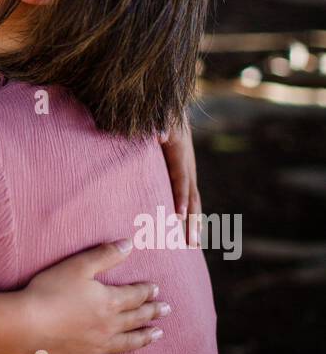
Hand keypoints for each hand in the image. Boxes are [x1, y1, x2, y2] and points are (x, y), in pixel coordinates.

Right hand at [20, 240, 169, 353]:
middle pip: (136, 319)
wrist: (27, 323)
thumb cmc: (50, 290)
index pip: (135, 296)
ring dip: (144, 338)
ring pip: (128, 343)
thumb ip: (105, 255)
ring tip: (156, 335)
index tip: (156, 290)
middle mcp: (109, 326)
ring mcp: (98, 347)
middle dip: (152, 313)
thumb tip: (129, 244)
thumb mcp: (78, 265)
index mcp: (109, 302)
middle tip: (166, 311)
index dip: (147, 291)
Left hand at [159, 117, 200, 242]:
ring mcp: (189, 170)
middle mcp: (188, 165)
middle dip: (193, 220)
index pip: (181, 179)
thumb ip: (157, 123)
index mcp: (181, 153)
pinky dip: (192, 214)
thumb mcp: (159, 116)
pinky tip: (189, 231)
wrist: (171, 108)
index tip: (179, 216)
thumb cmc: (160, 114)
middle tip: (191, 243)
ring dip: (195, 222)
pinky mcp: (186, 174)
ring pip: (194, 199)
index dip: (181, 197)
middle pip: (193, 196)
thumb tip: (159, 133)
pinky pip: (190, 197)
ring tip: (194, 244)